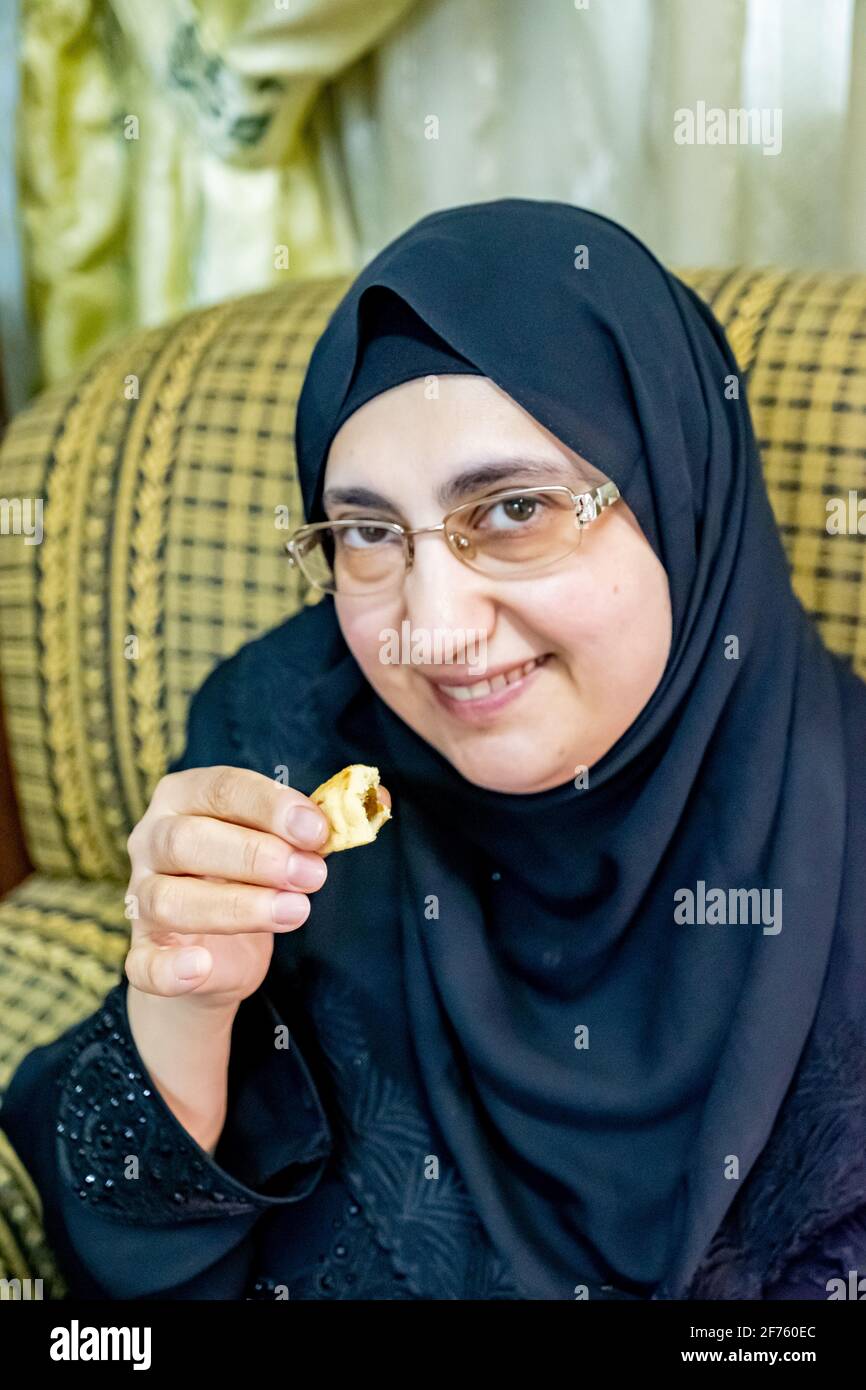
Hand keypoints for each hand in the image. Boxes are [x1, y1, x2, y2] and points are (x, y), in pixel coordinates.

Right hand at [123, 765, 342, 1010]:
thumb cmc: (249, 875)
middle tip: (311, 875)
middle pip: (188, 840)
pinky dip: (170, 968)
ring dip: (235, 906)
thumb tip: (376, 799)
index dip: (270, 807)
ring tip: (295, 913)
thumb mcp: (281, 843)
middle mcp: (152, 840)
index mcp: (184, 797)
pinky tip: (202, 966)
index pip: (221, 788)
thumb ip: (316, 824)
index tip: (317, 830)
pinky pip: (143, 964)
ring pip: (169, 899)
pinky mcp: (143, 952)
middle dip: (255, 856)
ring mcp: (140, 898)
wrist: (215, 950)